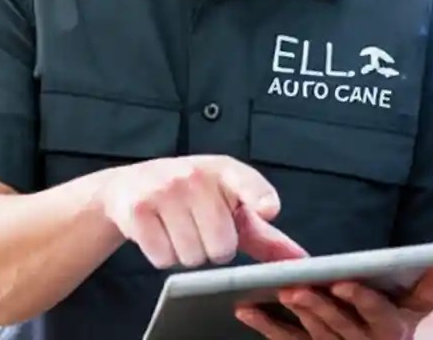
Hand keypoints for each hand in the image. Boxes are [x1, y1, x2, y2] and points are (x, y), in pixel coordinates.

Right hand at [101, 155, 307, 268]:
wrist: (131, 187)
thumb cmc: (192, 198)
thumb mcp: (230, 207)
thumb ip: (266, 236)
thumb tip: (301, 262)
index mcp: (226, 171)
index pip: (248, 183)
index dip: (259, 197)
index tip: (268, 209)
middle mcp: (196, 176)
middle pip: (221, 245)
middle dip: (213, 249)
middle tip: (201, 228)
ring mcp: (165, 190)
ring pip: (192, 256)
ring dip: (188, 253)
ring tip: (179, 229)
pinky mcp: (138, 209)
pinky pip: (163, 257)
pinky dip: (163, 255)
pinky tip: (160, 232)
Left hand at [234, 268, 432, 339]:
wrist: (390, 338)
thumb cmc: (410, 309)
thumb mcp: (428, 298)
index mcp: (395, 329)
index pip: (379, 316)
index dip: (361, 299)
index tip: (342, 283)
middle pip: (341, 326)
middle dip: (317, 307)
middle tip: (293, 288)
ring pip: (316, 335)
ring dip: (292, 316)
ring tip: (272, 296)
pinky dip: (267, 326)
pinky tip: (246, 311)